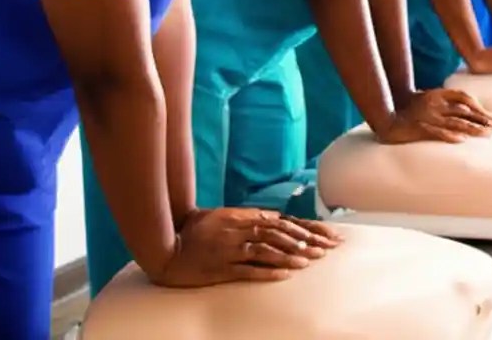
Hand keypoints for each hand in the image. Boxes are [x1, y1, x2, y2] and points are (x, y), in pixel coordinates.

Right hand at [148, 208, 342, 287]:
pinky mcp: (220, 267)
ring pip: (266, 250)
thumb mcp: (223, 216)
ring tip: (309, 262)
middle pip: (279, 234)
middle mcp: (239, 230)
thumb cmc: (194, 230)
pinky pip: (247, 269)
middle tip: (326, 249)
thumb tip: (275, 217)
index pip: (282, 221)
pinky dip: (267, 271)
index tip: (327, 235)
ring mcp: (229, 249)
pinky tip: (284, 275)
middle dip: (305, 241)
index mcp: (242, 217)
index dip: (306, 228)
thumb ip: (249, 216)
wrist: (165, 245)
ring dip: (290, 256)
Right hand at [378, 89, 491, 143]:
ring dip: (473, 128)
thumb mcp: (429, 100)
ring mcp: (427, 116)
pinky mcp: (418, 128)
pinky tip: (461, 140)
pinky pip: (436, 132)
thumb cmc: (408, 108)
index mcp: (438, 95)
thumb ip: (446, 103)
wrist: (384, 113)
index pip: (466, 99)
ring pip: (455, 121)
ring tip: (488, 135)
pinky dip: (449, 135)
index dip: (483, 109)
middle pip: (465, 111)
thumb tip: (469, 112)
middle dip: (485, 119)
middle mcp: (436, 104)